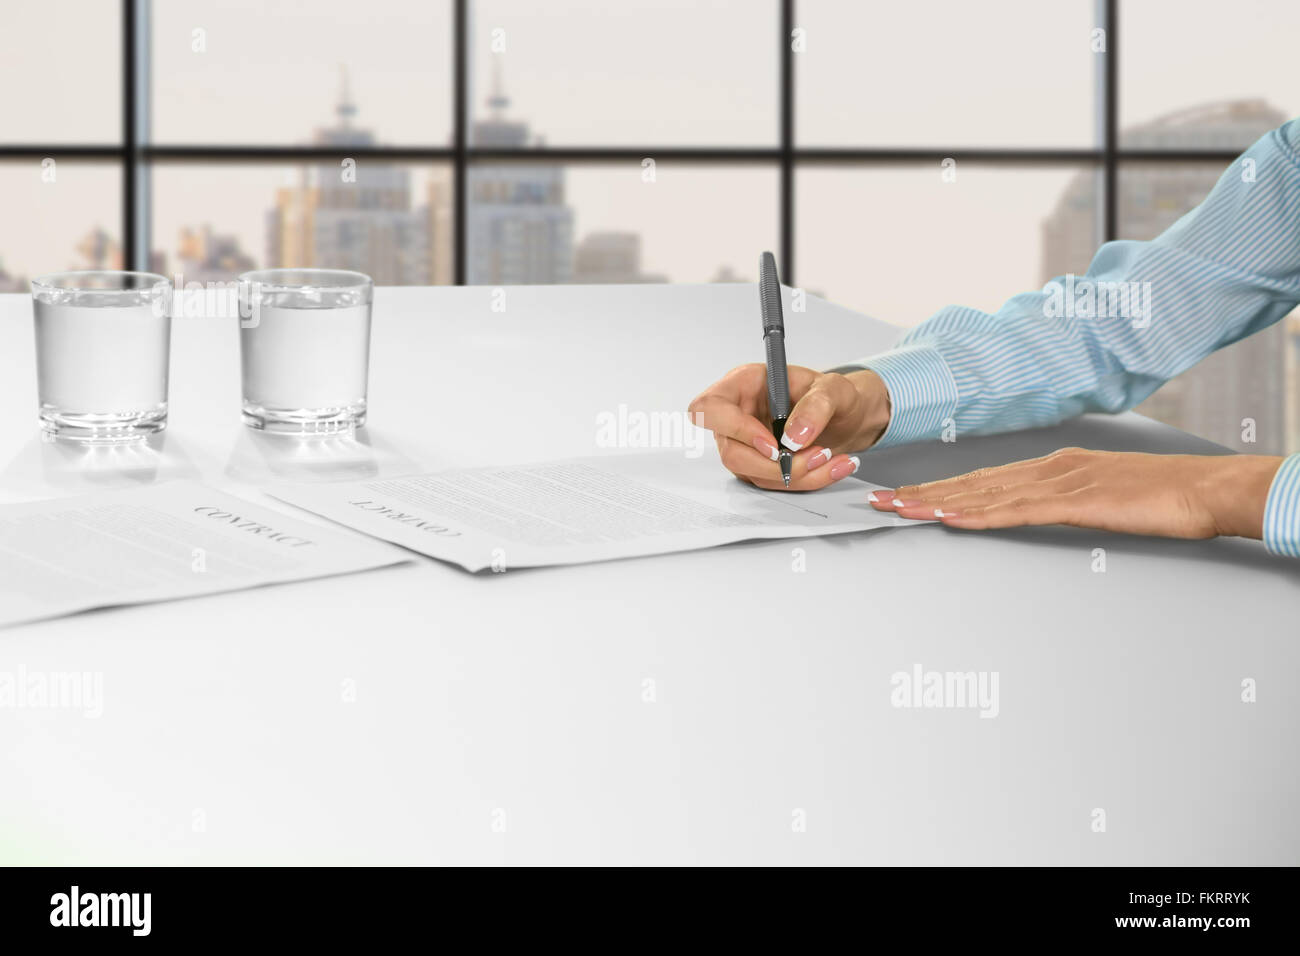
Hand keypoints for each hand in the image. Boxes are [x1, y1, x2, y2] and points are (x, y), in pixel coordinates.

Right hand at [688, 364, 890, 489]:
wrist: (846, 417)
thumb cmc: (831, 395)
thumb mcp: (832, 389)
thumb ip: (815, 406)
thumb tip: (795, 436)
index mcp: (743, 385)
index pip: (710, 408)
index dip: (735, 430)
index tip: (773, 443)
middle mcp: (738, 415)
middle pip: (731, 453)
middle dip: (774, 464)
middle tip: (814, 455)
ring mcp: (745, 445)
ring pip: (752, 474)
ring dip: (796, 474)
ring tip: (830, 458)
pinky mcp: (759, 466)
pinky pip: (774, 484)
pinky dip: (807, 480)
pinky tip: (831, 467)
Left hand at [870, 447, 1282, 539]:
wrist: (1204, 487)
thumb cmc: (1161, 494)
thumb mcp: (1101, 496)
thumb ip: (1064, 502)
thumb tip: (1036, 513)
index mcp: (1053, 466)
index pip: (983, 479)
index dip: (939, 487)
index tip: (905, 494)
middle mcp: (1048, 468)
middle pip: (972, 483)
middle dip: (922, 492)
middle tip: (880, 500)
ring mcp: (1059, 482)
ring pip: (984, 494)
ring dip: (937, 502)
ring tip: (899, 509)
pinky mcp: (1074, 501)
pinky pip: (1016, 510)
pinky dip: (978, 514)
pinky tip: (951, 517)